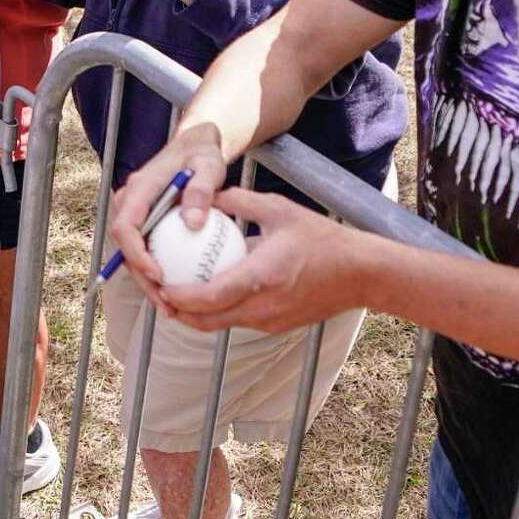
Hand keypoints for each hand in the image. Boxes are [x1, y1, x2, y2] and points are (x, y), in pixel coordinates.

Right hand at [106, 121, 230, 299]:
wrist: (195, 145)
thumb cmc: (203, 154)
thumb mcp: (208, 166)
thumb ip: (200, 191)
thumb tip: (192, 224)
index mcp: (138, 189)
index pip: (125, 227)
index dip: (136, 255)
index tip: (158, 275)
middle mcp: (129, 202)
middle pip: (125, 248)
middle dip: (142, 279)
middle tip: (167, 303)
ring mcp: (134, 213)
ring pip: (133, 254)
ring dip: (148, 282)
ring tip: (172, 308)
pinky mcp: (144, 222)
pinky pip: (146, 250)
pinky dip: (158, 271)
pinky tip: (180, 292)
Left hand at [160, 187, 383, 333]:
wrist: (360, 273)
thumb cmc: (321, 237)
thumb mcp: (278, 209)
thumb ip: (239, 201)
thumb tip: (208, 192)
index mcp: (260, 277)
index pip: (208, 297)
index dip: (178, 295)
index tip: (158, 283)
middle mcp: (262, 306)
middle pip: (207, 320)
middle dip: (177, 311)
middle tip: (158, 292)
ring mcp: (270, 321)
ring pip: (221, 324)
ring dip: (196, 314)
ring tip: (175, 294)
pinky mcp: (276, 325)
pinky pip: (238, 320)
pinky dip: (219, 311)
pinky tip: (210, 292)